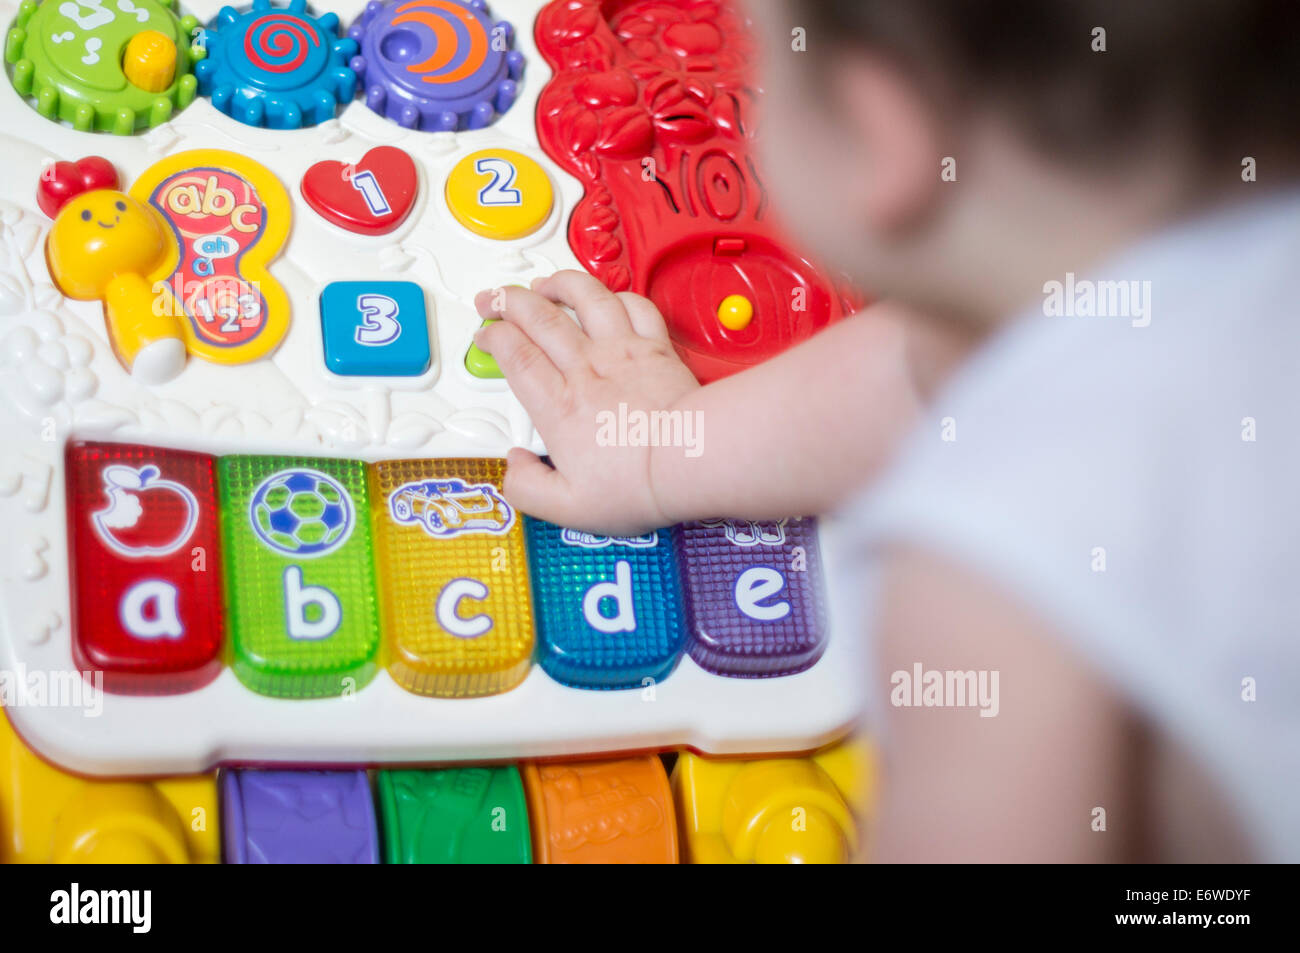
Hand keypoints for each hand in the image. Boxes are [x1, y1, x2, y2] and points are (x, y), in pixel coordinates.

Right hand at [473, 270, 699, 532]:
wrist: (692, 461)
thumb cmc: (639, 484)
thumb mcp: (568, 507)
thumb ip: (527, 488)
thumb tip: (514, 467)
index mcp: (559, 406)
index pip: (515, 354)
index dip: (492, 337)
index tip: (484, 336)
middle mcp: (587, 370)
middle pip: (539, 316)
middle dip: (508, 300)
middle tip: (493, 298)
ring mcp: (623, 353)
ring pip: (584, 297)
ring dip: (558, 284)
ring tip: (543, 283)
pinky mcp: (656, 348)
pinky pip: (633, 306)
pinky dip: (615, 295)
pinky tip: (606, 297)